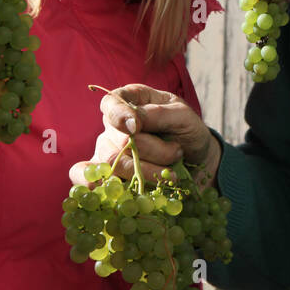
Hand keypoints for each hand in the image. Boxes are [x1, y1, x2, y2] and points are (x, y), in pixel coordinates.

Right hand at [68, 84, 221, 188]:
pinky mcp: (109, 173)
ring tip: (170, 173)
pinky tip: (104, 189)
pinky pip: (90, 176)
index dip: (118, 115)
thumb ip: (158, 114)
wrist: (198, 161)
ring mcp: (108, 149)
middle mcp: (115, 124)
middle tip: (177, 152)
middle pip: (119, 139)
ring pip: (113, 163)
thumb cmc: (189, 132)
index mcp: (132, 100)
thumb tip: (131, 122)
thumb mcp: (183, 117)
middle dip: (153, 150)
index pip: (111, 103)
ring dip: (146, 171)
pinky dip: (94, 183)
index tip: (135, 127)